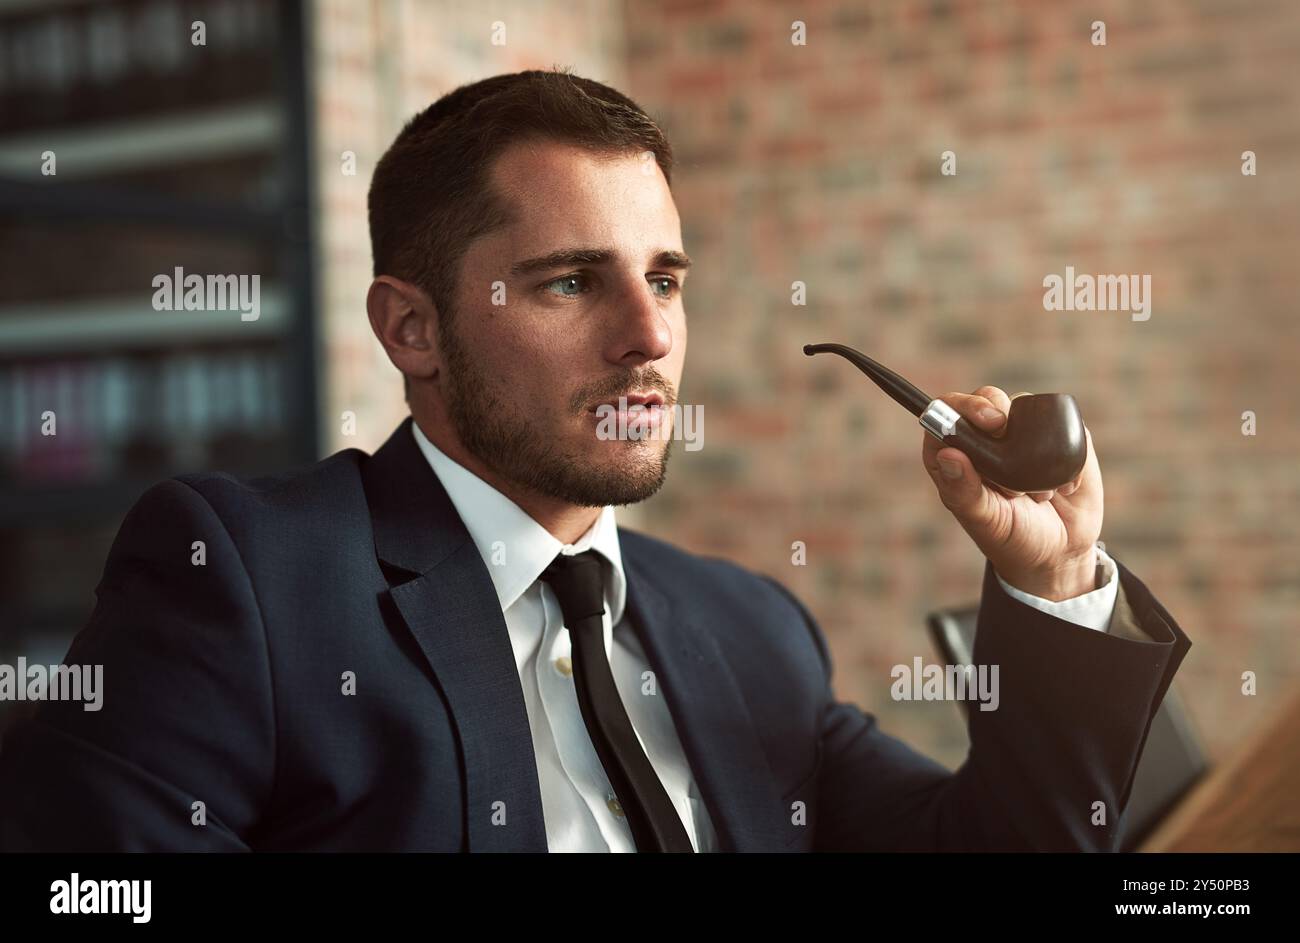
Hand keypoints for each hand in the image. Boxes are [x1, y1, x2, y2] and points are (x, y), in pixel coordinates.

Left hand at [921, 386, 1102, 600]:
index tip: (989, 422)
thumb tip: (949, 454)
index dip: (964, 407)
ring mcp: (1023, 434)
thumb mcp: (985, 520)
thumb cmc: (1011, 537)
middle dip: (1001, 416)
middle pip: (987, 398)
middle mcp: (986, 438)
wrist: (1060, 553)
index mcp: (956, 453)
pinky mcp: (1059, 438)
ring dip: (1036, 446)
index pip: (947, 411)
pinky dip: (1067, 455)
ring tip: (1038, 493)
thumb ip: (963, 490)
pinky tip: (1062, 489)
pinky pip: (1066, 426)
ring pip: (1026, 407)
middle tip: (1013, 447)